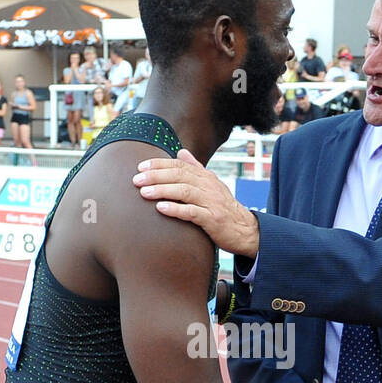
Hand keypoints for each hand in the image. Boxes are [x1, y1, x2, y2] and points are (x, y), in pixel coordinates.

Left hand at [134, 148, 260, 257]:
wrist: (244, 230)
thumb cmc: (223, 208)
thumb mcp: (211, 184)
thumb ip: (195, 168)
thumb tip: (180, 152)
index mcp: (205, 177)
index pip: (180, 165)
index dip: (159, 164)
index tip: (141, 167)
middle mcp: (208, 186)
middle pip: (179, 176)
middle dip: (156, 176)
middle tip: (137, 180)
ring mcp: (211, 202)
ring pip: (184, 191)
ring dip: (162, 190)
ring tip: (144, 192)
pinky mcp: (213, 219)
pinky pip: (192, 212)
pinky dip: (175, 209)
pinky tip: (160, 208)